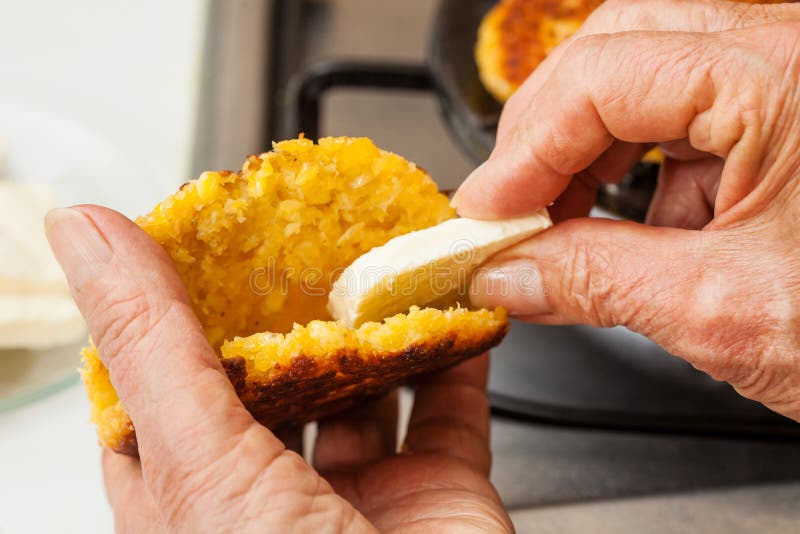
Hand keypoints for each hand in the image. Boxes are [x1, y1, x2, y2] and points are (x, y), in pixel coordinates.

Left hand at [45, 206, 511, 532]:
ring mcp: (360, 497)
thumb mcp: (198, 466)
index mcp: (192, 499)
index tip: (189, 243)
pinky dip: (457, 356)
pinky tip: (455, 310)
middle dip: (283, 306)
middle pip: (273, 376)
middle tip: (289, 235)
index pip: (160, 387)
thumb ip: (150, 346)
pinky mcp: (440, 497)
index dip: (170, 312)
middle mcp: (272, 498)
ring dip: (375, 326)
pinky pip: (453, 409)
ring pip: (365, 386)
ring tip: (374, 261)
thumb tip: (88, 236)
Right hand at [454, 0, 799, 420]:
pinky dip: (639, 165)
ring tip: (566, 220)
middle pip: (618, 46)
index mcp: (787, 79)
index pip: (603, 76)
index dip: (523, 148)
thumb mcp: (725, 312)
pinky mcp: (789, 113)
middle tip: (514, 203)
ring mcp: (792, 76)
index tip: (485, 213)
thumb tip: (507, 271)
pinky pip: (685, 109)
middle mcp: (793, 51)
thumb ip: (594, 283)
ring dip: (589, 147)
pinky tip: (637, 224)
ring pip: (645, 70)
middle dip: (548, 131)